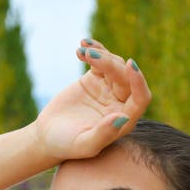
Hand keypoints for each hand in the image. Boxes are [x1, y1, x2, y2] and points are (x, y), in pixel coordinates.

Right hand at [34, 39, 151, 160]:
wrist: (48, 137)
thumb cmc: (67, 146)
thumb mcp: (85, 144)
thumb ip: (104, 134)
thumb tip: (122, 117)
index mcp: (125, 120)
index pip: (141, 98)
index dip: (138, 81)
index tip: (130, 65)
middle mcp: (121, 103)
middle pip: (125, 78)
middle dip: (111, 64)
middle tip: (90, 57)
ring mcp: (108, 90)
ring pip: (114, 65)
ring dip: (101, 55)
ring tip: (83, 51)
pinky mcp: (95, 80)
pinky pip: (100, 61)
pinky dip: (94, 50)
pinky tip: (82, 44)